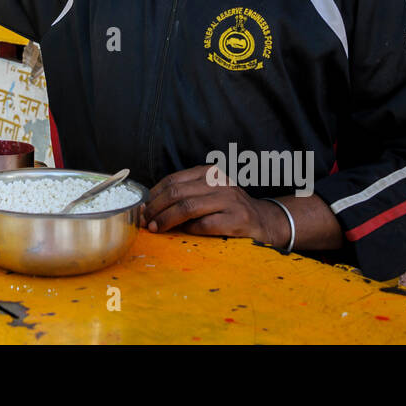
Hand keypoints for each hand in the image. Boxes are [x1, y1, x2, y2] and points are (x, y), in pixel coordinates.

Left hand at [142, 165, 287, 245]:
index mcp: (208, 172)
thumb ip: (185, 194)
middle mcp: (218, 182)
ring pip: (188, 207)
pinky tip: (183, 233)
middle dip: (155, 208)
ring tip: (156, 228)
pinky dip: (190, 229)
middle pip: (177, 193)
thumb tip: (150, 208)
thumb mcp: (208, 193)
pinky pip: (205, 224)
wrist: (264, 221)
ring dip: (167, 220)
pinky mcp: (237, 219)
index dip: (153, 195)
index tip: (141, 208)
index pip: (173, 180)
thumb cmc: (229, 208)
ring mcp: (229, 199)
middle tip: (144, 221)